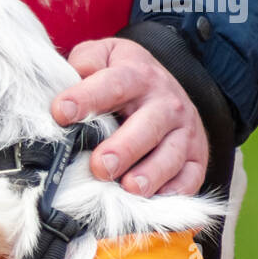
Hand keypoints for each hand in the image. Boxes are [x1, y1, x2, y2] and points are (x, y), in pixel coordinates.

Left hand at [52, 38, 207, 196]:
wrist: (165, 84)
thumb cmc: (122, 77)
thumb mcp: (103, 56)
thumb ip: (84, 62)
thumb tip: (66, 79)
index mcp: (136, 75)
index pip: (113, 83)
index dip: (87, 98)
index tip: (61, 113)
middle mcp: (165, 102)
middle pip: (147, 126)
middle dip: (123, 148)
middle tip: (99, 166)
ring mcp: (183, 131)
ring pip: (171, 155)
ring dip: (151, 174)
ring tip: (130, 188)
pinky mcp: (196, 157)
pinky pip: (191, 177)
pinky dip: (177, 192)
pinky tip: (157, 202)